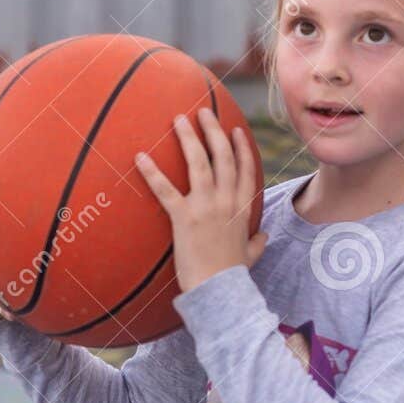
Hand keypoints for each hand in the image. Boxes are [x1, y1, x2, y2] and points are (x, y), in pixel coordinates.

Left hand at [134, 108, 267, 294]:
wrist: (219, 290)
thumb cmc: (233, 276)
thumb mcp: (251, 256)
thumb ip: (257, 243)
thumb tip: (263, 237)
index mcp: (242, 210)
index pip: (246, 170)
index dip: (241, 148)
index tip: (235, 130)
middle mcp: (227, 202)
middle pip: (223, 157)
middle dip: (214, 131)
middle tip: (203, 112)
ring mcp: (206, 207)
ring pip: (199, 163)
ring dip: (189, 138)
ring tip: (179, 119)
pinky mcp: (184, 218)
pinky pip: (165, 190)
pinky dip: (152, 172)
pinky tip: (140, 156)